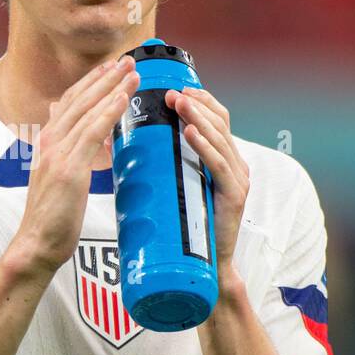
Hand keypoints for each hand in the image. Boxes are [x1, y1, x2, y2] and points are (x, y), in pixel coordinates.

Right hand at [5, 56, 138, 276]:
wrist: (37, 242)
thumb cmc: (52, 214)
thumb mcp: (57, 175)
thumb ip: (68, 150)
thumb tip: (83, 132)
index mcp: (47, 141)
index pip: (71, 101)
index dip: (92, 81)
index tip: (112, 67)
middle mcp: (49, 140)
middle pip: (80, 99)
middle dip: (105, 77)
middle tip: (128, 59)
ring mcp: (57, 153)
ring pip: (87, 110)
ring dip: (112, 88)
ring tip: (132, 72)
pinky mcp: (68, 168)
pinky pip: (91, 133)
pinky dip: (107, 112)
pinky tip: (122, 98)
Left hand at [165, 86, 249, 271]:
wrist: (206, 266)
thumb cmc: (187, 226)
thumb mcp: (175, 186)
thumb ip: (157, 164)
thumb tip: (116, 142)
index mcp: (224, 159)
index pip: (217, 119)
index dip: (199, 100)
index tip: (176, 88)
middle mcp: (236, 165)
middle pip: (220, 122)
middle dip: (196, 104)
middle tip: (171, 93)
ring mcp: (238, 179)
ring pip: (220, 139)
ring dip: (198, 118)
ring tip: (178, 104)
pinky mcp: (234, 195)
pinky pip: (219, 165)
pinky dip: (205, 147)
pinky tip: (190, 134)